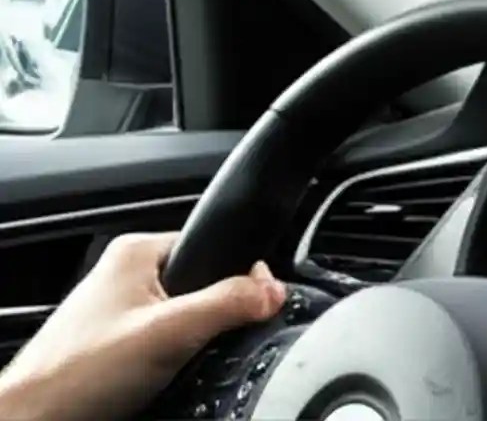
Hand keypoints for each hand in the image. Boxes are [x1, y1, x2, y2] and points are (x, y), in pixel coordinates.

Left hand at [0, 232, 286, 420]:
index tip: (255, 304)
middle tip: (204, 343)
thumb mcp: (169, 333)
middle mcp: (128, 274)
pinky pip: (169, 340)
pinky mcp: (120, 341)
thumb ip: (227, 304)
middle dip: (215, 315)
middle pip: (204, 283)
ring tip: (180, 362)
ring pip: (188, 316)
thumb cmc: (77, 376)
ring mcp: (121, 309)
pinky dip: (177, 356)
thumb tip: (273, 289)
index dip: (241, 275)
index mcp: (137, 251)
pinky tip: (168, 373)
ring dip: (195, 340)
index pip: (213, 246)